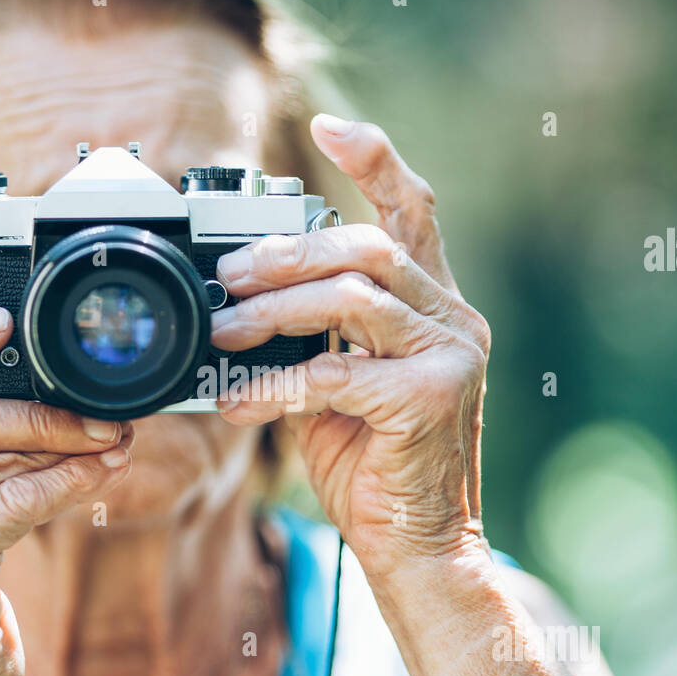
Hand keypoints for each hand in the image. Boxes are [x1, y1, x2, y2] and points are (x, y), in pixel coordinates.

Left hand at [211, 115, 490, 581]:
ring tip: (221, 331)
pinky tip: (235, 400)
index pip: (415, 211)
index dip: (375, 160)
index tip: (329, 126)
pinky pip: (335, 372)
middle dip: (286, 252)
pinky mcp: (431, 399)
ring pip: (351, 297)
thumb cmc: (374, 466)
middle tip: (227, 276)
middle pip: (367, 246)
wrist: (418, 549)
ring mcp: (451, 356)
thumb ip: (314, 336)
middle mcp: (454, 320)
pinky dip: (273, 383)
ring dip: (272, 312)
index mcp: (434, 306)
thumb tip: (241, 303)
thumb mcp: (338, 386)